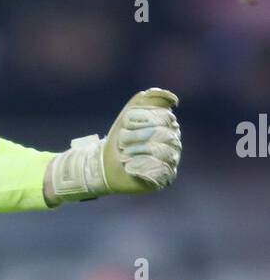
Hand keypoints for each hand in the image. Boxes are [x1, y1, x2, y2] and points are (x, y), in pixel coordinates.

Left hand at [47, 89, 181, 203]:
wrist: (104, 165)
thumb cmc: (118, 139)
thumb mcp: (129, 114)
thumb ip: (147, 99)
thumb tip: (173, 100)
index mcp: (169, 128)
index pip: (165, 119)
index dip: (142, 121)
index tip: (125, 126)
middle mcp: (174, 145)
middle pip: (164, 136)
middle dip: (136, 137)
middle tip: (122, 143)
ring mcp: (171, 163)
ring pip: (162, 152)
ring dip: (136, 151)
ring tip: (125, 156)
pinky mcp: (164, 180)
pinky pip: (159, 171)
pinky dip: (140, 167)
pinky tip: (130, 167)